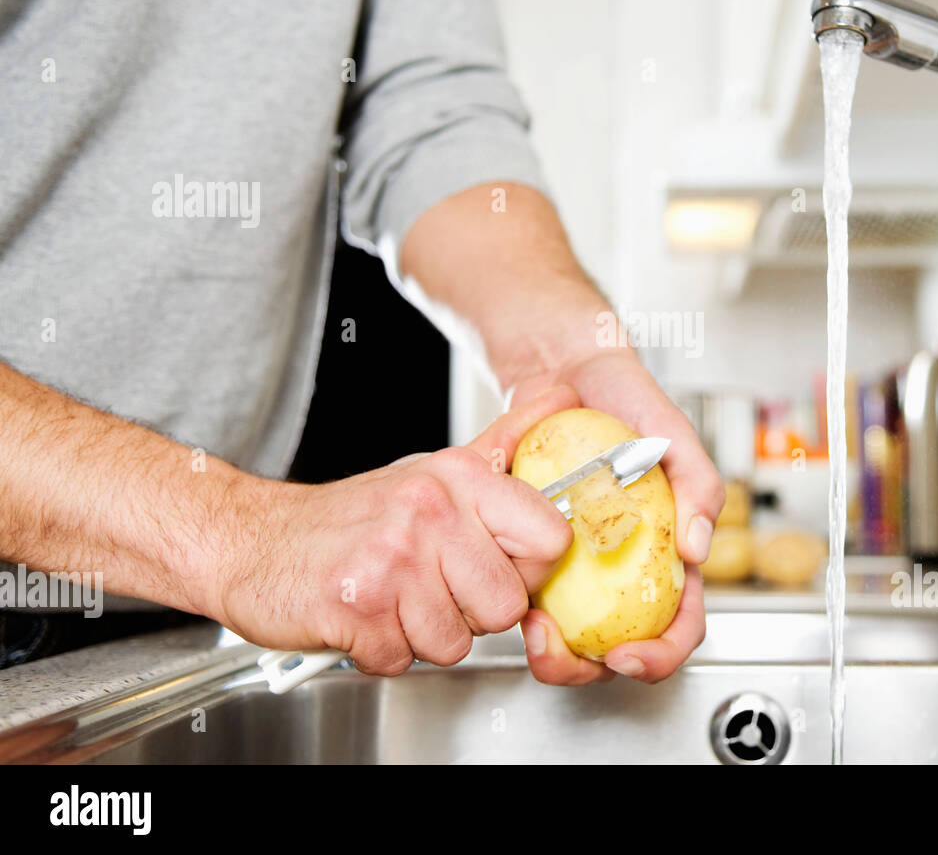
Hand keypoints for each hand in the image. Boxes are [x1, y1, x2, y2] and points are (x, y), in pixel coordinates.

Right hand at [204, 386, 580, 674]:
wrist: (252, 540)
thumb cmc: (351, 518)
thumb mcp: (436, 470)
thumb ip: (506, 440)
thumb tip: (564, 397)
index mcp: (460, 478)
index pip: (549, 539)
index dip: (527, 569)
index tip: (497, 565)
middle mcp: (431, 511)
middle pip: (505, 605)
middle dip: (470, 612)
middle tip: (432, 587)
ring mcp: (393, 559)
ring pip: (456, 642)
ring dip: (423, 635)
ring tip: (395, 600)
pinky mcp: (357, 607)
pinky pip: (403, 660)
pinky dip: (382, 652)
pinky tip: (365, 618)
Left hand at [514, 350, 724, 683]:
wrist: (570, 373)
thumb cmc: (630, 402)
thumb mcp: (673, 434)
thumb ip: (699, 485)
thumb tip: (700, 548)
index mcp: (671, 553)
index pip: (681, 622)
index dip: (662, 654)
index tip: (628, 657)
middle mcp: (629, 569)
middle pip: (622, 644)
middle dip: (590, 668)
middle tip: (559, 655)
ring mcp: (585, 566)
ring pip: (575, 635)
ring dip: (554, 651)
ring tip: (530, 631)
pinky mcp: (544, 553)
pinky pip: (537, 595)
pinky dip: (524, 608)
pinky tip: (512, 600)